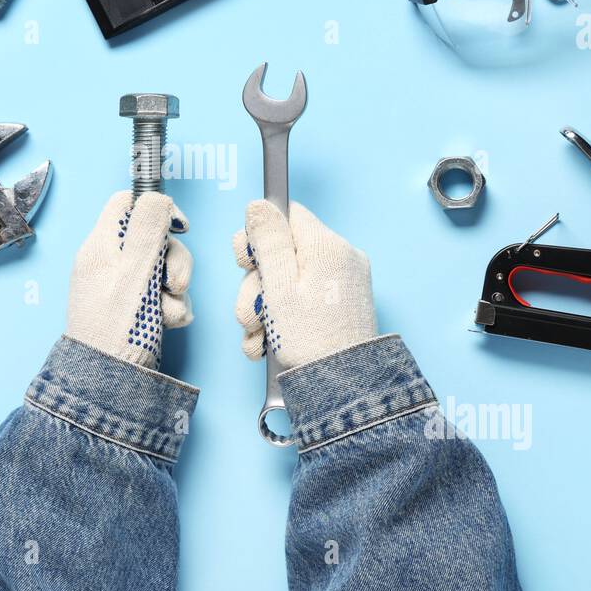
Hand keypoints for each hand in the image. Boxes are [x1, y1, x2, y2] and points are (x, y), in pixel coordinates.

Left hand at [67, 191, 192, 369]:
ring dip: (176, 290)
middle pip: (153, 237)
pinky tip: (167, 323)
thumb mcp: (135, 272)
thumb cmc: (115, 330)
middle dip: (174, 261)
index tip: (177, 226)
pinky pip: (163, 295)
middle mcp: (110, 263)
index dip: (155, 208)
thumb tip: (157, 196)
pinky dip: (171, 308)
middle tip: (175, 283)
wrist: (110, 383)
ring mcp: (122, 286)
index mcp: (101, 246)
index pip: (125, 204)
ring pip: (163, 269)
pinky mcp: (135, 308)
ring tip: (168, 311)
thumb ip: (148, 231)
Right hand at [233, 200, 377, 368]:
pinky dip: (283, 318)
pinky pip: (305, 298)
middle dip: (258, 283)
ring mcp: (344, 282)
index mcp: (327, 246)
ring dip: (265, 308)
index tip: (247, 262)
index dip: (260, 236)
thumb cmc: (310, 340)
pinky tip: (269, 342)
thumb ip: (268, 242)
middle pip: (284, 252)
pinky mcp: (342, 304)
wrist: (342, 386)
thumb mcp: (278, 287)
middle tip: (252, 311)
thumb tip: (259, 205)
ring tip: (259, 336)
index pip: (287, 216)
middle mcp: (341, 258)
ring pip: (289, 280)